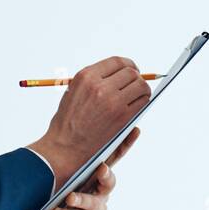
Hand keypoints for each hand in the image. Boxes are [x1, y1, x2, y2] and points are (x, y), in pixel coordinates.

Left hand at [13, 127, 138, 209]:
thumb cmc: (49, 198)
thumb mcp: (53, 177)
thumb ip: (59, 162)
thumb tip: (54, 138)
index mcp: (94, 175)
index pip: (112, 158)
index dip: (125, 144)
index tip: (135, 130)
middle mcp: (100, 192)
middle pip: (109, 182)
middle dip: (106, 175)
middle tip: (101, 169)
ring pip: (94, 202)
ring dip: (81, 199)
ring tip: (69, 198)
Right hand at [28, 57, 150, 191]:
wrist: (65, 148)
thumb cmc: (68, 121)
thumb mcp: (73, 91)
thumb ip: (93, 80)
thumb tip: (115, 74)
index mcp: (86, 77)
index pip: (116, 61)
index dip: (128, 64)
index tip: (131, 69)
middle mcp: (99, 86)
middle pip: (131, 72)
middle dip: (137, 77)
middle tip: (136, 83)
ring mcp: (112, 101)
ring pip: (140, 85)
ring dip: (142, 89)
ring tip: (139, 94)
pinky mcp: (122, 117)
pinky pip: (142, 102)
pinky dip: (143, 102)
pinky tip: (138, 105)